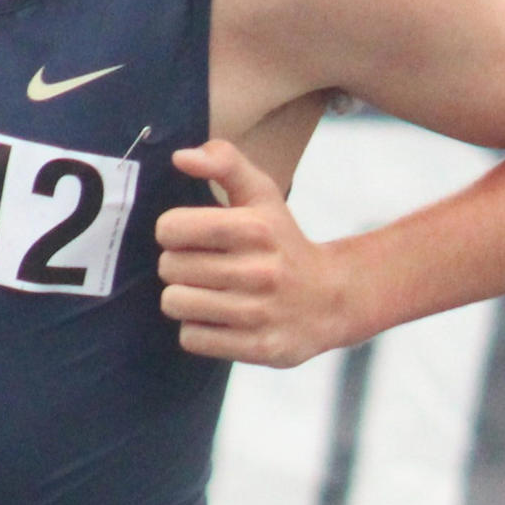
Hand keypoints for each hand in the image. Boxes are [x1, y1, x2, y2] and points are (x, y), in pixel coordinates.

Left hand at [156, 140, 355, 366]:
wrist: (334, 298)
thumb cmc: (283, 242)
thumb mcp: (263, 196)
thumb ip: (225, 163)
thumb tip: (180, 156)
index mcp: (255, 228)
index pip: (170, 228)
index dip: (175, 231)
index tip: (195, 236)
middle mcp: (259, 271)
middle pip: (169, 267)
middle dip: (181, 266)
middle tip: (207, 267)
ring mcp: (260, 313)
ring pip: (175, 303)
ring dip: (186, 298)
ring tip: (212, 293)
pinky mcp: (259, 347)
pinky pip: (191, 338)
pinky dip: (200, 330)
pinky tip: (223, 319)